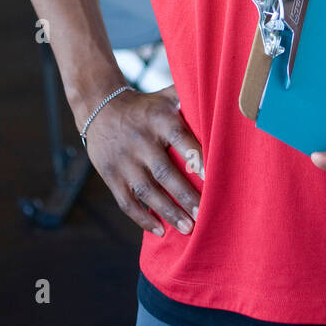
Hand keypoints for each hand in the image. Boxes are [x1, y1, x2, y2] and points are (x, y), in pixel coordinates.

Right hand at [83, 85, 203, 236]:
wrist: (100, 109)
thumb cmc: (146, 107)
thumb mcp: (166, 97)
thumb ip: (191, 97)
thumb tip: (225, 95)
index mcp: (159, 120)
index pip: (180, 138)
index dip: (195, 157)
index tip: (212, 177)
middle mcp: (141, 141)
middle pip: (164, 171)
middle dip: (185, 195)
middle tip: (204, 214)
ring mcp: (124, 161)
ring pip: (146, 191)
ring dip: (167, 211)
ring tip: (188, 228)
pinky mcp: (111, 176)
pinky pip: (126, 201)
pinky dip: (142, 218)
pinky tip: (159, 230)